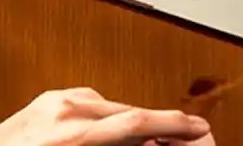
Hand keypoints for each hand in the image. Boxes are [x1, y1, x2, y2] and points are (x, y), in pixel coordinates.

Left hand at [0, 88, 212, 145]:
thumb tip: (147, 145)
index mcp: (72, 133)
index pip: (138, 121)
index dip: (175, 124)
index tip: (198, 127)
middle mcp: (63, 108)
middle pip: (129, 111)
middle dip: (159, 125)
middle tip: (183, 137)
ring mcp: (52, 101)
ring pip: (110, 107)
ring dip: (131, 124)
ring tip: (146, 142)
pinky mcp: (44, 101)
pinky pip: (87, 104)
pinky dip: (104, 118)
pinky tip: (108, 134)